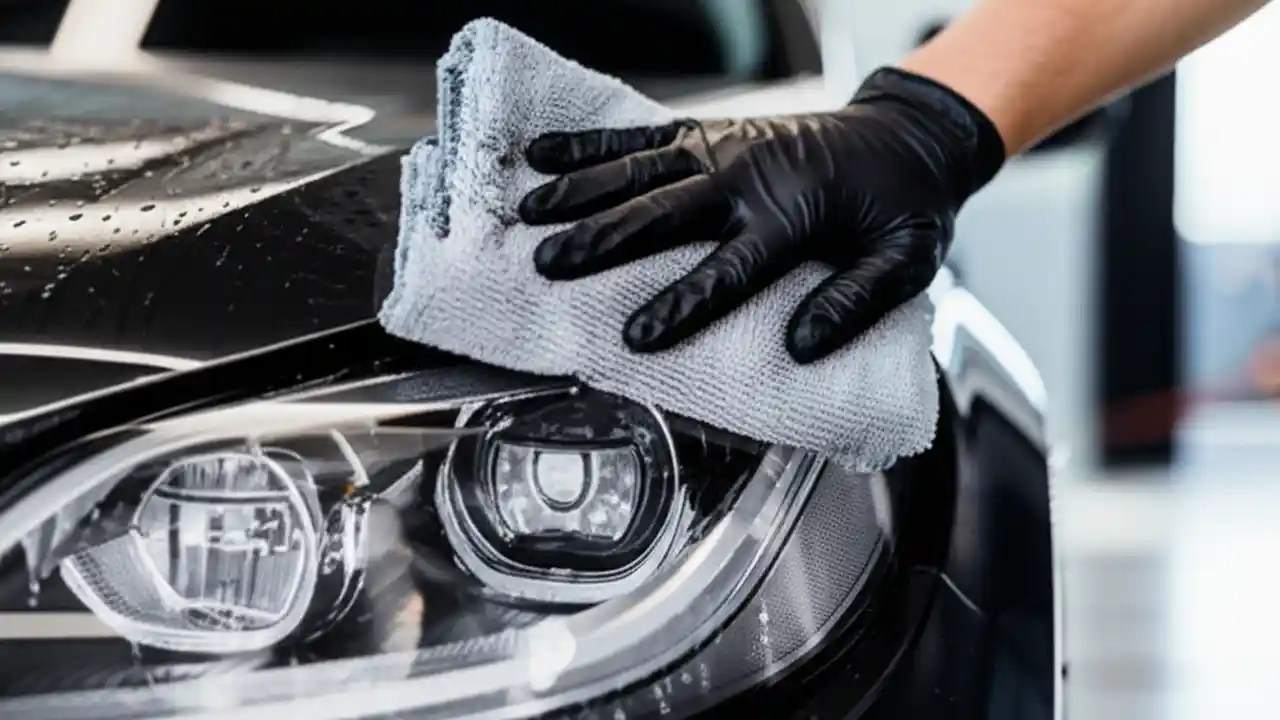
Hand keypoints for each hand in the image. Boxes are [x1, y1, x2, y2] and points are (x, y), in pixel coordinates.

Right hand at [518, 68, 1004, 362]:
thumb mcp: (908, 261)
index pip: (728, 267)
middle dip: (603, 239)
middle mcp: (749, 176)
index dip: (681, 303)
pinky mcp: (712, 133)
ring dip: (582, 191)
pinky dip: (591, 144)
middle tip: (548, 264)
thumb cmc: (904, 206)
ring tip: (529, 213)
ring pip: (641, 169)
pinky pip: (644, 134)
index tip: (635, 336)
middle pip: (664, 211)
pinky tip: (543, 152)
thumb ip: (857, 301)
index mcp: (795, 213)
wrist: (907, 134)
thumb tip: (801, 346)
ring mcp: (725, 148)